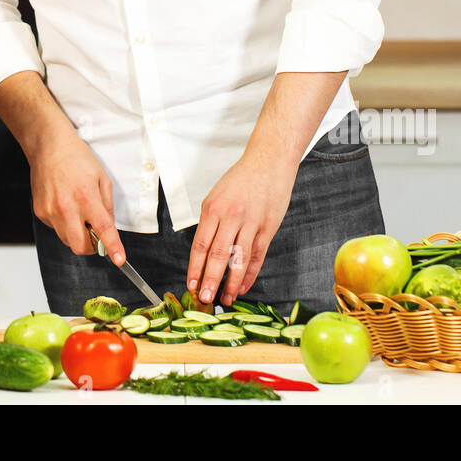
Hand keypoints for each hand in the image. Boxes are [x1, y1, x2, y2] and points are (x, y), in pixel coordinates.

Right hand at [29, 128, 127, 264]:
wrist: (49, 146)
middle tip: (95, 235)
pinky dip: (63, 223)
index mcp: (86, 197)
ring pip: (66, 239)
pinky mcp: (40, 211)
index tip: (119, 260)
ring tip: (77, 211)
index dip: (112, 248)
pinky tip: (64, 204)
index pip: (103, 230)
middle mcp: (67, 207)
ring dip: (76, 234)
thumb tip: (109, 229)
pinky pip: (55, 228)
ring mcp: (50, 210)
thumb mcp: (102, 178)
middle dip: (90, 246)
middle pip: (80, 246)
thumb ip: (107, 206)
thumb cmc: (77, 158)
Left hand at [186, 150, 295, 307]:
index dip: (195, 268)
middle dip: (210, 280)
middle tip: (206, 299)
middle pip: (218, 255)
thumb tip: (204, 250)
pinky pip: (257, 256)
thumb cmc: (241, 178)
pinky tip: (244, 286)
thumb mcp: (217, 195)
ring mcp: (251, 222)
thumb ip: (211, 221)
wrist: (269, 162)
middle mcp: (231, 216)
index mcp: (213, 208)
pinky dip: (250, 273)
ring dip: (232, 283)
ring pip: (239, 259)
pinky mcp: (267, 227)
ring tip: (226, 298)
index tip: (191, 285)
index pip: (200, 245)